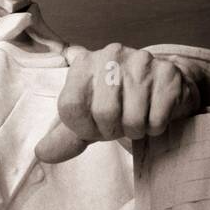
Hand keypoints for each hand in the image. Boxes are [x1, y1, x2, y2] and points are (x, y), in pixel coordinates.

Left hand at [34, 43, 199, 164]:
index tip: (94, 128)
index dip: (82, 128)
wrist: (160, 87)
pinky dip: (155, 127)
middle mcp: (110, 55)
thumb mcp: (88, 118)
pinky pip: (156, 119)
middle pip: (103, 113)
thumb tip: (42, 153)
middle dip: (112, 130)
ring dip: (135, 130)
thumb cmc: (119, 103)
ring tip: (137, 118)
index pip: (70, 106)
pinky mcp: (168, 74)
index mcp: (83, 63)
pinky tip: (153, 113)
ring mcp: (141, 61)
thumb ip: (65, 137)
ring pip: (132, 118)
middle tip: (119, 124)